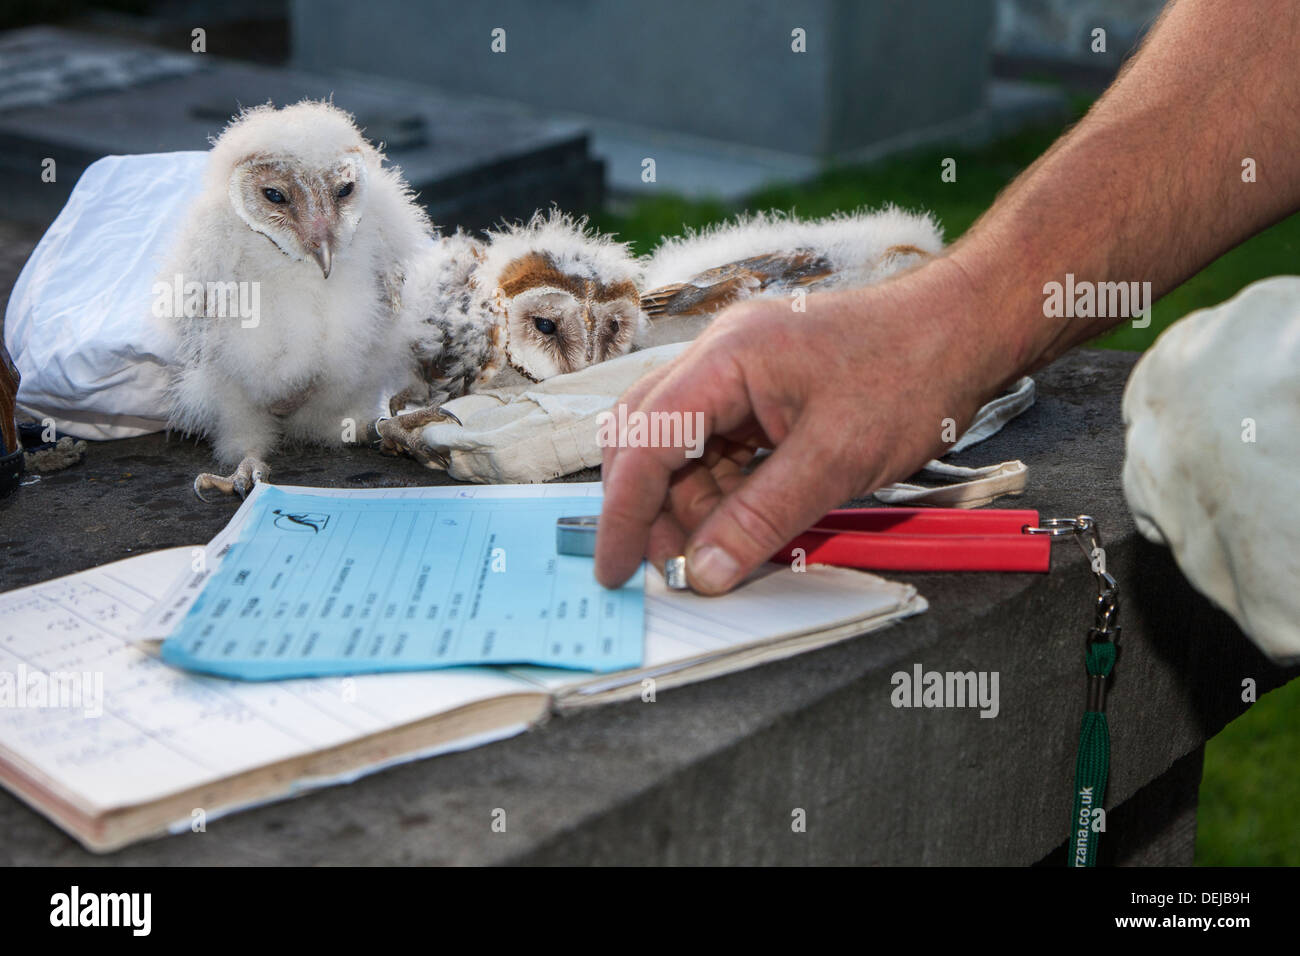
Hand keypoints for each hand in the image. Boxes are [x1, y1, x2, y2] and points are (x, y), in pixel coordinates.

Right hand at [595, 258, 1016, 592]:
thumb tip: (703, 571)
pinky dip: (725, 492)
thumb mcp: (834, 459)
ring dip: (692, 506)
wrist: (964, 331)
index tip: (615, 569)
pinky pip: (720, 448)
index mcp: (725, 358)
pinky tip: (745, 523)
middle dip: (651, 509)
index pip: (643, 441)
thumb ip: (761, 519)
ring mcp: (739, 372)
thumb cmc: (911, 372)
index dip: (623, 513)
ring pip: (683, 450)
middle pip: (647, 440)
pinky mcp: (762, 392)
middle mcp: (719, 358)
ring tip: (717, 553)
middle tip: (666, 567)